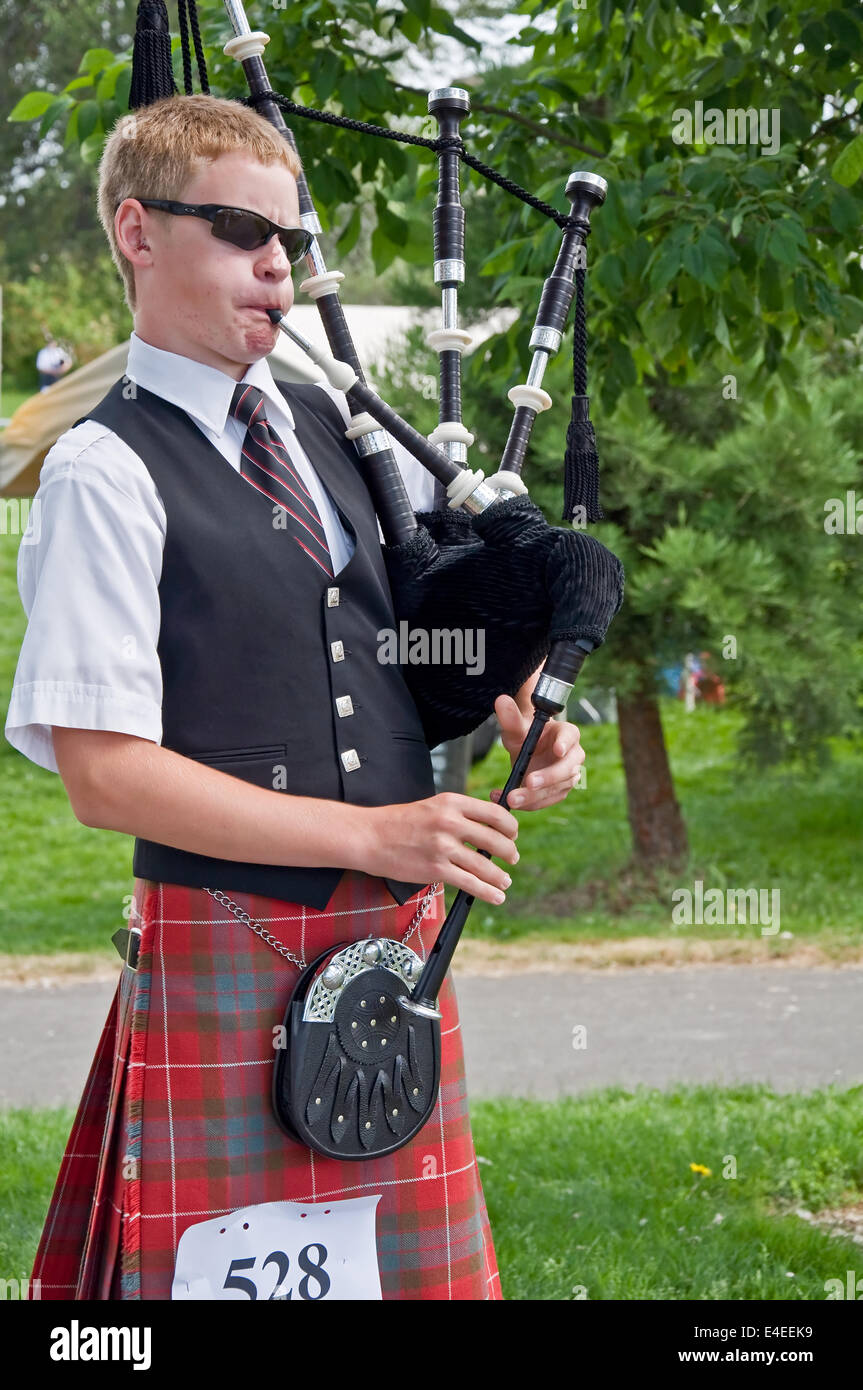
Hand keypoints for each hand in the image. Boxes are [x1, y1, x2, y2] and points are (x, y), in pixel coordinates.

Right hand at [362, 793, 519, 904]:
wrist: (369, 836)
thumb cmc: (399, 822)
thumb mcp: (432, 806)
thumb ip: (459, 814)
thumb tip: (488, 829)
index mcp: (451, 803)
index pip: (495, 814)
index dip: (510, 827)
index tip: (512, 834)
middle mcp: (450, 822)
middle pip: (495, 840)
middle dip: (510, 853)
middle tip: (513, 858)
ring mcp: (443, 847)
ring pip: (485, 865)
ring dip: (500, 877)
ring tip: (505, 881)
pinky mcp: (435, 869)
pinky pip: (470, 883)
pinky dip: (488, 892)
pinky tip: (496, 896)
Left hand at [489, 693, 584, 810]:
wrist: (526, 751)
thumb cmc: (525, 734)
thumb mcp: (516, 727)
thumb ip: (510, 717)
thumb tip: (501, 700)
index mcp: (568, 734)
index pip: (570, 737)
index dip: (565, 743)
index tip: (557, 750)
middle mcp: (573, 756)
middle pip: (567, 769)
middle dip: (548, 777)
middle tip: (529, 783)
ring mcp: (568, 776)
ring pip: (556, 789)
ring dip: (534, 797)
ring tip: (511, 798)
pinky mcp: (558, 792)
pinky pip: (545, 801)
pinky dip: (527, 804)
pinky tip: (507, 801)